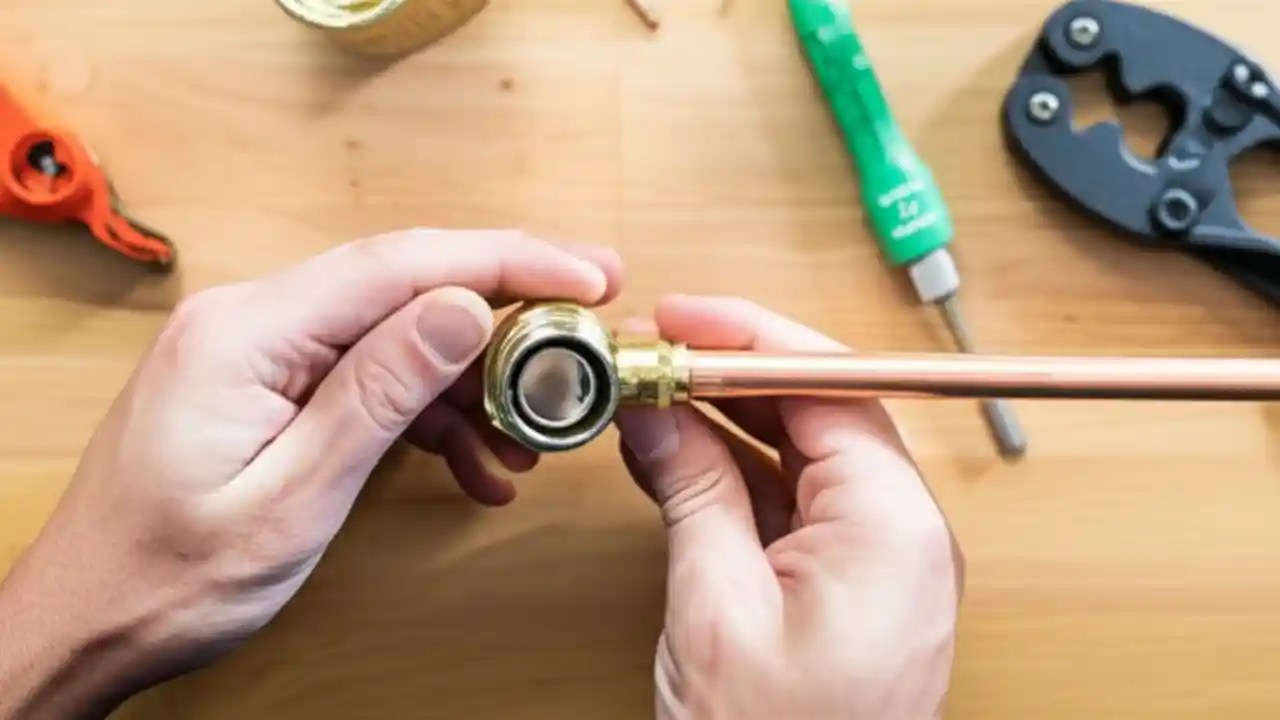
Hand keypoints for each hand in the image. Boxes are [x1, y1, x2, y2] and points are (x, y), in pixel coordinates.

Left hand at [0, 230, 621, 719]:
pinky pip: (371, 375)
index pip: (400, 264)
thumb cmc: (164, 575)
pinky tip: (474, 460)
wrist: (90, 619)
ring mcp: (261, 349)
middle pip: (407, 286)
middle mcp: (250, 320)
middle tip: (584, 334)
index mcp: (245, 332)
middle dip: (506, 312)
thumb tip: (461, 310)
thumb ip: (377, 395)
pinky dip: (429, 414)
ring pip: (398, 334)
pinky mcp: (273, 381)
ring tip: (530, 438)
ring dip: (473, 383)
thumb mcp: (291, 497)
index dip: (505, 260)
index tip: (583, 273)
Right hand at [615, 296, 963, 719]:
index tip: (684, 320)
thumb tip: (657, 415)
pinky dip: (739, 473)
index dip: (749, 339)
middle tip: (657, 356)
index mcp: (892, 528)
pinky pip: (799, 501)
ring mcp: (882, 562)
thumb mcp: (713, 610)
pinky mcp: (852, 585)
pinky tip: (680, 458)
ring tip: (656, 399)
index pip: (828, 385)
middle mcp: (904, 536)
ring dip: (729, 422)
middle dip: (733, 375)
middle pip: (822, 410)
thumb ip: (690, 491)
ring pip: (806, 452)